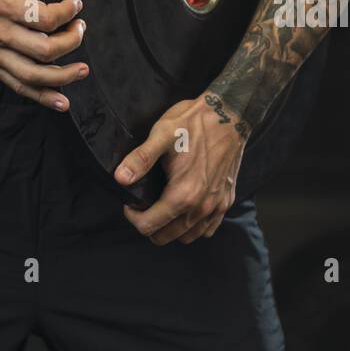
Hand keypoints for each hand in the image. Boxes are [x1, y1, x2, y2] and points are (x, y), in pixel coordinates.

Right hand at [0, 0, 87, 109]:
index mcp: (2, 5)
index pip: (44, 17)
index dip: (67, 12)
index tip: (76, 5)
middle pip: (44, 49)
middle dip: (71, 41)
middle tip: (81, 29)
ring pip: (33, 75)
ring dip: (63, 76)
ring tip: (82, 69)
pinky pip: (19, 86)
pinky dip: (42, 96)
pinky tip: (62, 101)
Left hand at [114, 92, 247, 244]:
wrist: (229, 114)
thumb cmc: (194, 122)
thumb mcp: (161, 134)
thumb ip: (141, 159)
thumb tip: (120, 179)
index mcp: (183, 195)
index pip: (148, 226)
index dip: (133, 217)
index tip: (130, 203)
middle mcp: (201, 207)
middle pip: (165, 236)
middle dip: (149, 225)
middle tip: (143, 205)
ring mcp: (216, 206)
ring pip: (187, 237)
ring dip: (170, 229)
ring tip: (162, 209)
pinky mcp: (227, 200)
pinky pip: (207, 229)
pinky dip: (193, 227)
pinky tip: (185, 210)